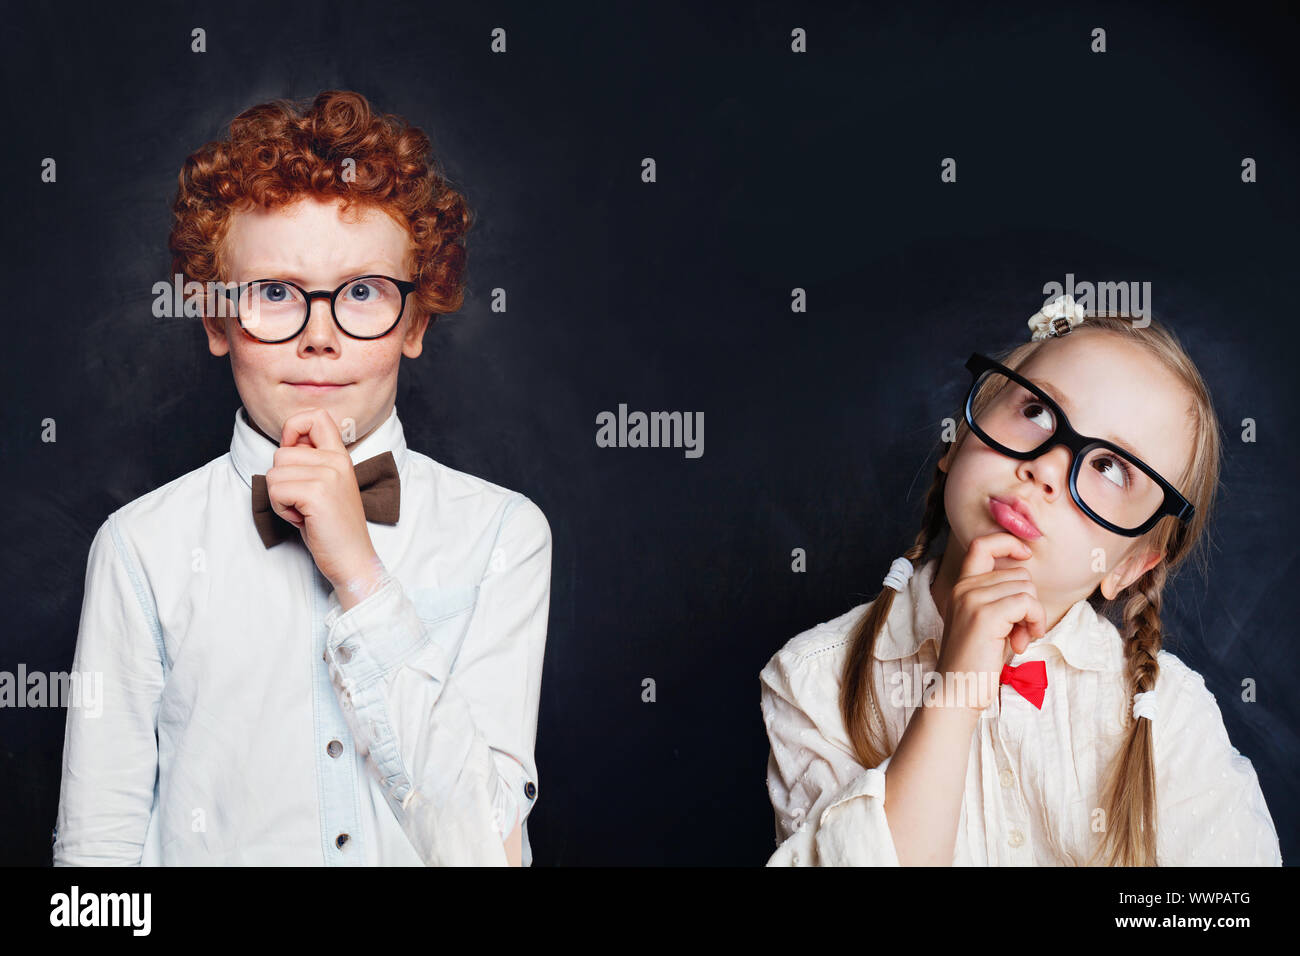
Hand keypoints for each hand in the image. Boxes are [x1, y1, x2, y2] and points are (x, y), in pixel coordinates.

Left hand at [264, 408, 385, 604]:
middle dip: (281, 481)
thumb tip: (285, 445)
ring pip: (274, 472)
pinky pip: (276, 490)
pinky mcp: (317, 493)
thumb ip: (311, 462)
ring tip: (304, 512)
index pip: (315, 416)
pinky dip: (281, 509)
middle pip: (281, 453)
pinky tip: (302, 520)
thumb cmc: (334, 528)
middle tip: (303, 502)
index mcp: (341, 456)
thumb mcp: (327, 486)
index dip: (293, 428)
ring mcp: (328, 476)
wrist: (353, 559)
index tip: (294, 454)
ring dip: (280, 498)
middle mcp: (337, 461)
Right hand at [932, 532, 1046, 712]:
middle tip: (1021, 630)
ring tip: (1019, 638)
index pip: (982, 544)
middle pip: (1019, 573)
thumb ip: (999, 597)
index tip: (1025, 556)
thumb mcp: (986, 621)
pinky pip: (1027, 603)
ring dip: (1034, 615)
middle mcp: (963, 588)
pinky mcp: (985, 616)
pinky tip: (1023, 642)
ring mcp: (972, 600)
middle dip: (1029, 601)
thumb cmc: (976, 662)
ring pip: (1026, 587)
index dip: (1008, 542)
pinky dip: (1035, 621)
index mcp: (961, 587)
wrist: (957, 692)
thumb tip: (1027, 580)